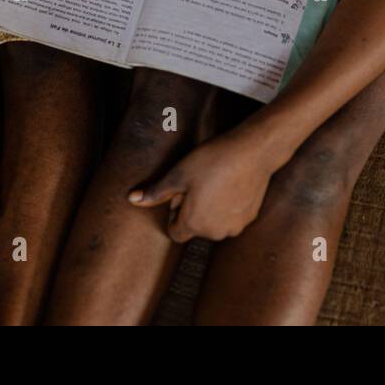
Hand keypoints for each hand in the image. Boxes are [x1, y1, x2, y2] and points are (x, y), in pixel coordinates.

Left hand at [128, 129, 273, 242]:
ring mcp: (235, 227)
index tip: (181, 193)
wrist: (253, 152)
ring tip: (215, 182)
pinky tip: (230, 184)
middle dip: (192, 210)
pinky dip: (228, 206)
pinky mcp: (250, 217)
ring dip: (210, 209)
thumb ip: (155, 192)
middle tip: (198, 183)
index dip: (174, 213)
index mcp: (194, 224)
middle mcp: (215, 233)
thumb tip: (131, 200)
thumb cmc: (212, 161)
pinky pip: (231, 217)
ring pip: (214, 223)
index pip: (175, 233)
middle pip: (195, 228)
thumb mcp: (178, 174)